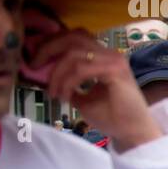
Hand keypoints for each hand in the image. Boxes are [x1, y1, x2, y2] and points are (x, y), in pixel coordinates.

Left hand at [29, 29, 160, 151]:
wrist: (133, 132)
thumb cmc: (112, 116)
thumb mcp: (81, 97)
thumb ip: (68, 83)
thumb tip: (45, 76)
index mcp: (103, 57)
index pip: (74, 37)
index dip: (51, 43)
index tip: (35, 59)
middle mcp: (110, 54)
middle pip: (73, 37)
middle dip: (48, 49)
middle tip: (34, 65)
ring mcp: (115, 60)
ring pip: (74, 53)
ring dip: (57, 73)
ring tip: (54, 92)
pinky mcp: (116, 71)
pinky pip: (82, 69)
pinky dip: (68, 82)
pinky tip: (65, 97)